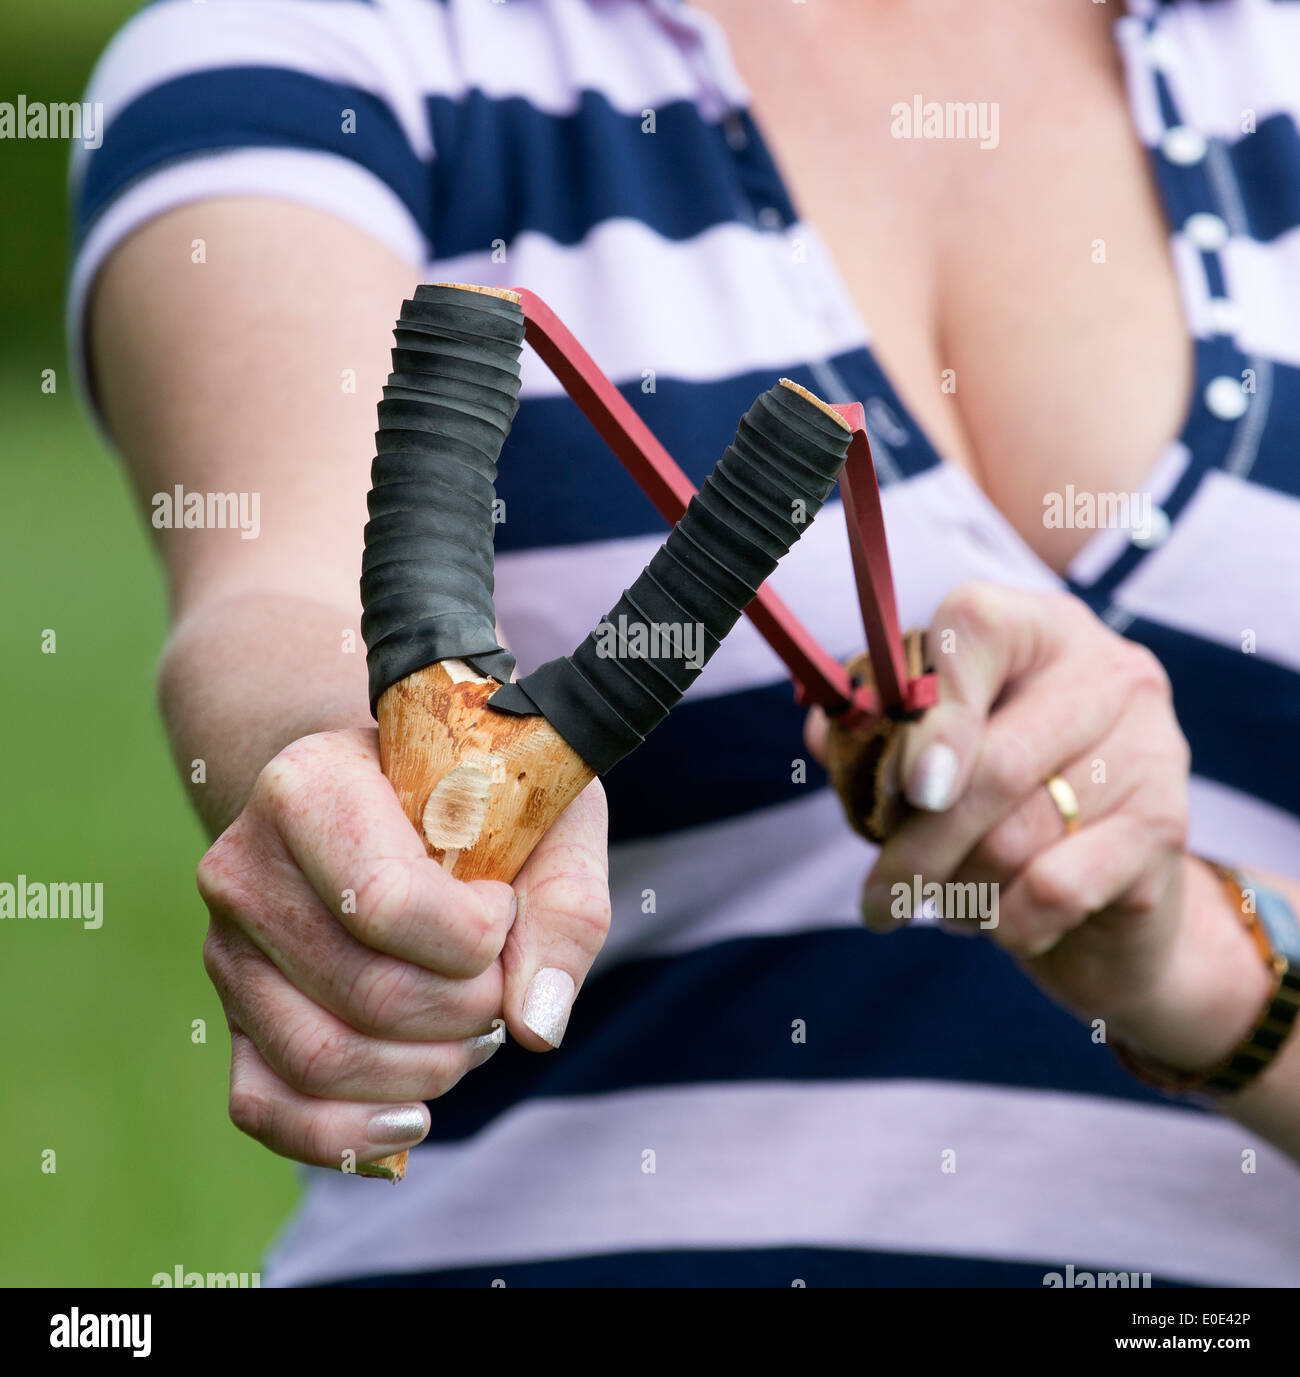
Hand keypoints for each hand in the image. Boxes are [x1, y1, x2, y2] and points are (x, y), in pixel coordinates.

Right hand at [197, 728, 609, 1170]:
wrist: (395, 797)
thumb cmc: (480, 798)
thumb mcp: (547, 815)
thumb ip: (564, 908)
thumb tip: (534, 1025)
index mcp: (310, 786)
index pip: (386, 902)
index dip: (474, 936)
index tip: (502, 905)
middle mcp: (247, 866)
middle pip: (368, 992)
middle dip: (468, 1011)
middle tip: (501, 982)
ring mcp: (229, 949)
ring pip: (323, 1059)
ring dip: (430, 1070)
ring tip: (474, 1029)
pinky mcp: (232, 1017)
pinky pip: (266, 1108)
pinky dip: (345, 1135)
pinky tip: (411, 1120)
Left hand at [813, 582, 1270, 1071]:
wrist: (1110, 894)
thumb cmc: (998, 806)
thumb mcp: (930, 759)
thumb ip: (873, 736)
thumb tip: (827, 733)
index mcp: (1035, 628)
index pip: (974, 631)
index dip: (928, 710)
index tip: (902, 787)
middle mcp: (1106, 671)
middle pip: (995, 763)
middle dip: (918, 846)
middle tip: (876, 901)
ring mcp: (1149, 745)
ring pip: (1016, 836)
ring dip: (956, 891)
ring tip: (940, 906)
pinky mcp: (1167, 827)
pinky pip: (1056, 888)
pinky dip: (1008, 921)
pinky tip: (996, 922)